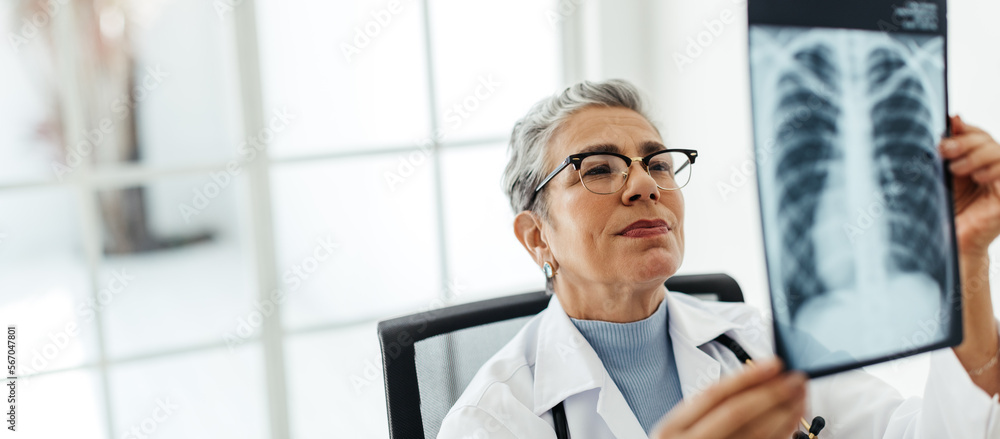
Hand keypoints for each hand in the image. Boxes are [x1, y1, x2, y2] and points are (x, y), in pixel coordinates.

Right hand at [650, 358, 806, 438]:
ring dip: (785, 414)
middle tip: (796, 379)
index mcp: (674, 427)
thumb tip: (755, 382)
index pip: (715, 394)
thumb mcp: (679, 429)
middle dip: (773, 393)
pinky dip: (782, 434)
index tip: (774, 364)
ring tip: (801, 397)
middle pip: (738, 413)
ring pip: (757, 435)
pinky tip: (791, 423)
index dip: (747, 377)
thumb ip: (707, 410)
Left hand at [939, 115, 999, 255]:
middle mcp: (990, 168)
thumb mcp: (941, 175)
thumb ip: (947, 150)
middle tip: (943, 149)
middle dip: (964, 140)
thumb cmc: (941, 209)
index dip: (963, 128)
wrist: (946, 241)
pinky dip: (992, 169)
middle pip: (986, 139)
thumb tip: (954, 117)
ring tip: (955, 169)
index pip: (976, 134)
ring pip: (997, 151)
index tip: (948, 124)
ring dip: (975, 155)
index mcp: (974, 161)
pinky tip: (977, 177)